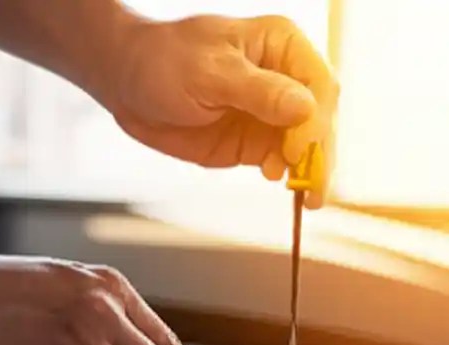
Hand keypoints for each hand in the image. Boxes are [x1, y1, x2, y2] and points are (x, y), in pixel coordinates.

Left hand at [100, 13, 337, 207]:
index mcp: (282, 45)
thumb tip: (305, 110)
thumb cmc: (163, 60)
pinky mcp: (256, 142)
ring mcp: (272, 113)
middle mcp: (285, 78)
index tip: (297, 146)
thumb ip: (259, 91)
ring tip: (306, 196)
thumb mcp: (209, 72)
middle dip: (320, 152)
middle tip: (313, 186)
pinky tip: (278, 179)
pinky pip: (284, 162)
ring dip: (310, 170)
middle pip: (321, 118)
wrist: (128, 83)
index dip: (316, 119)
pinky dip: (289, 176)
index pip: (319, 84)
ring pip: (308, 145)